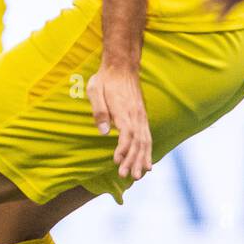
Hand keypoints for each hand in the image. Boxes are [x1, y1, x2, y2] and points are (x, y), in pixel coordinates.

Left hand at [86, 63, 152, 181]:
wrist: (122, 66)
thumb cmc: (106, 79)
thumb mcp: (95, 90)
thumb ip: (99, 111)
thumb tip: (104, 132)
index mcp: (124, 110)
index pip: (127, 134)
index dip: (123, 150)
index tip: (116, 162)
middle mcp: (136, 115)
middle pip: (138, 142)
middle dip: (133, 160)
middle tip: (127, 176)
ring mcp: (141, 116)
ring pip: (145, 141)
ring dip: (142, 159)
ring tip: (139, 176)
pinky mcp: (142, 117)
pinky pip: (147, 137)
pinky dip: (148, 151)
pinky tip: (148, 164)